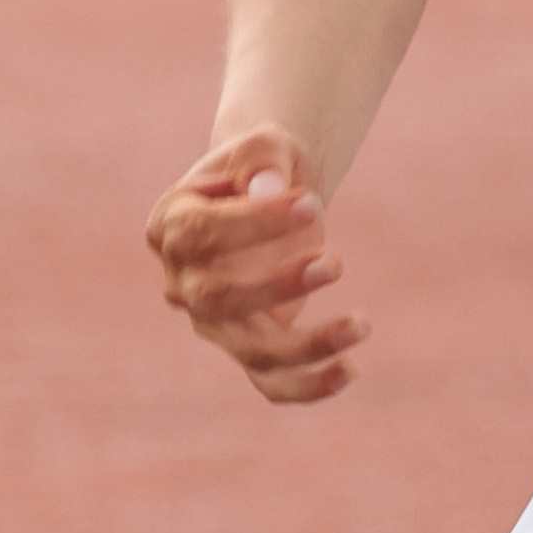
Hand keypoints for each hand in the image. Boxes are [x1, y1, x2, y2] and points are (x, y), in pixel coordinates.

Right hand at [146, 122, 367, 404]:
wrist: (269, 193)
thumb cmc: (263, 167)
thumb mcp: (263, 147)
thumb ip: (261, 159)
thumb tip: (269, 189)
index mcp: (171, 225)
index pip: (202, 233)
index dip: (255, 223)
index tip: (311, 203)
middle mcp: (182, 282)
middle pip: (218, 298)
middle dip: (278, 285)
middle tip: (336, 262)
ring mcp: (213, 322)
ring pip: (250, 351)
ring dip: (307, 344)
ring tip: (362, 324)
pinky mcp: (249, 347)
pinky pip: (272, 382)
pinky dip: (310, 385)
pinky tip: (352, 369)